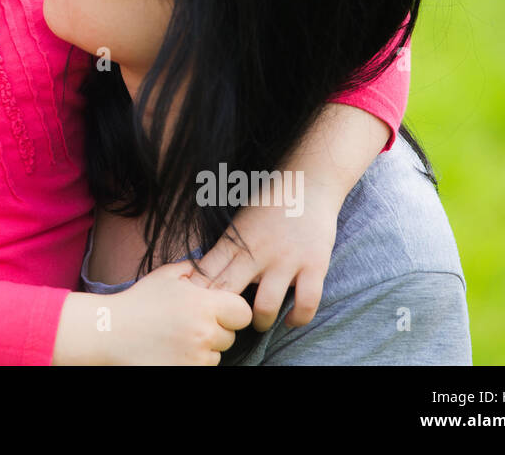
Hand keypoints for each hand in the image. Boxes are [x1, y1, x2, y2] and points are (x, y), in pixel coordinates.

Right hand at [105, 260, 252, 363]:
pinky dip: (191, 362)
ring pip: (216, 356)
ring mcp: (196, 358)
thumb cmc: (138, 302)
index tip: (220, 312)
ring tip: (177, 338)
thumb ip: (193, 268)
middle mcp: (204, 333)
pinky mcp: (186, 372)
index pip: (243, 313)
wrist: (110, 333)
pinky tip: (172, 351)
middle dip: (215, 331)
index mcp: (203, 305)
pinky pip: (202, 368)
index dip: (234, 312)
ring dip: (203, 349)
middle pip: (229, 337)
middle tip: (189, 325)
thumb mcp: (165, 276)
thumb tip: (209, 268)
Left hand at [187, 184, 342, 331]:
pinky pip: (306, 303)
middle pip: (228, 291)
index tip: (190, 309)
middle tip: (222, 323)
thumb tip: (199, 273)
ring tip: (257, 323)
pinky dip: (297, 318)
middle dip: (221, 312)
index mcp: (234, 240)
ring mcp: (287, 260)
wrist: (308, 181)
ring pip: (266, 306)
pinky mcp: (314, 265)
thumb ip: (225, 248)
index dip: (196, 295)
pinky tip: (290, 320)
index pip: (207, 273)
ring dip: (259, 321)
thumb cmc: (269, 203)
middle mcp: (258, 252)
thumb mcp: (239, 221)